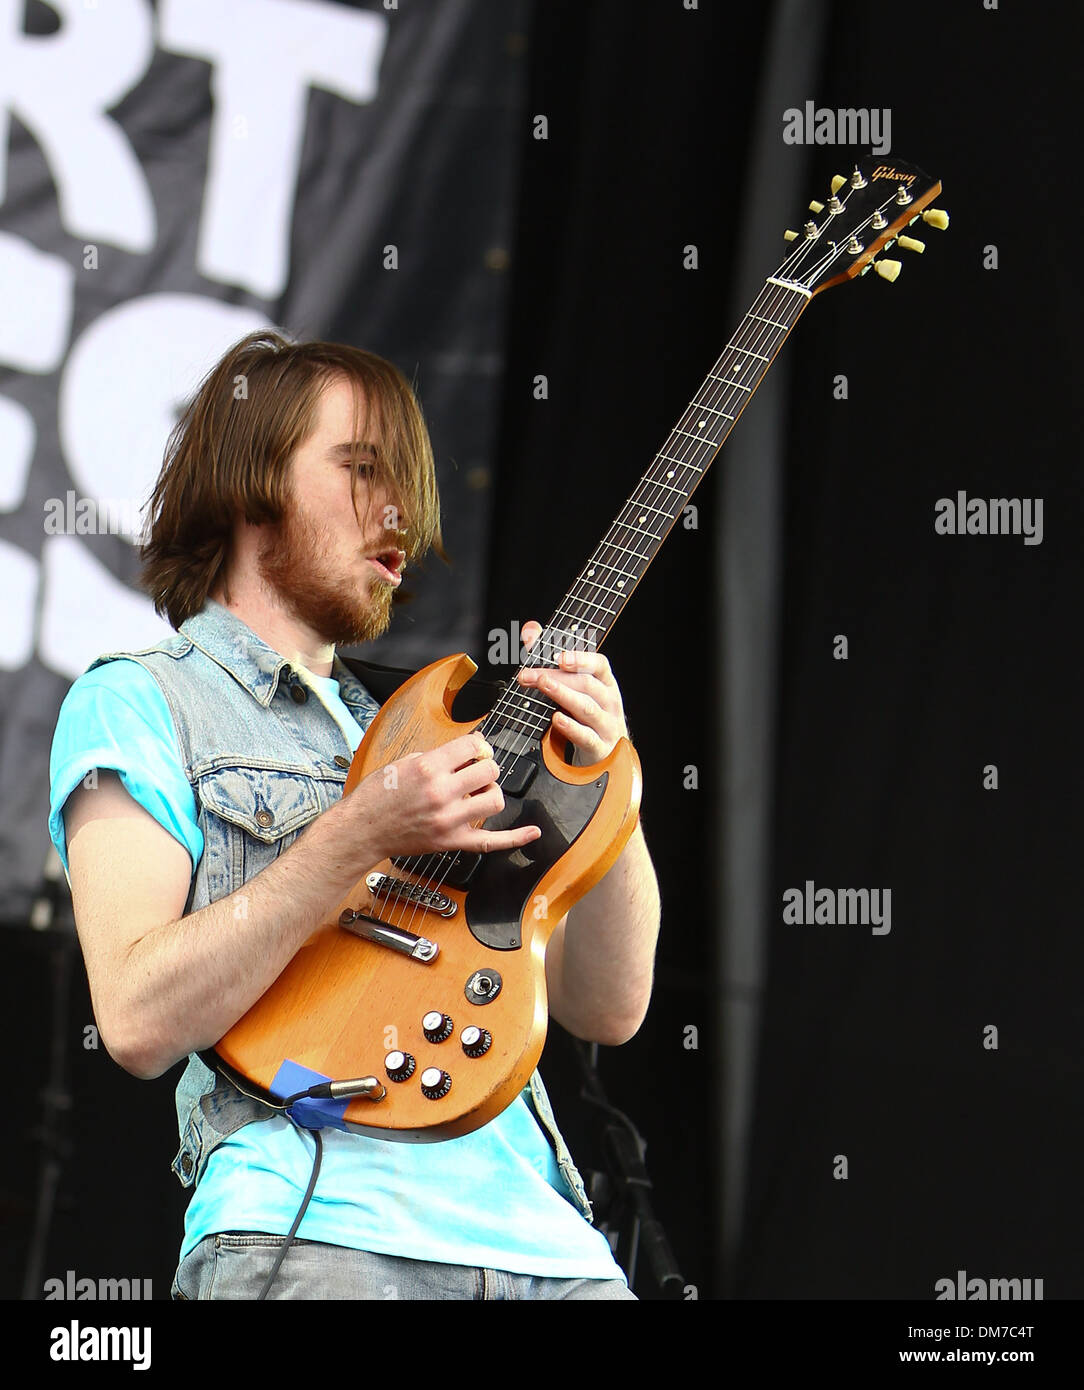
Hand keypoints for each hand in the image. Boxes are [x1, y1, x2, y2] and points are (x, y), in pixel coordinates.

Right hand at [347, 732, 540, 858]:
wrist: (362, 829)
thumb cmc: (377, 795)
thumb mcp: (404, 762)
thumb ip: (438, 755)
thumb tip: (468, 748)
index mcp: (429, 768)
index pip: (473, 745)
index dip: (477, 745)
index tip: (473, 749)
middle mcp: (442, 793)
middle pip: (489, 770)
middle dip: (486, 766)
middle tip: (475, 769)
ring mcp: (449, 820)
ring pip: (496, 799)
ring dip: (491, 791)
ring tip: (478, 792)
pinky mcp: (452, 841)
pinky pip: (491, 841)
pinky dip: (515, 838)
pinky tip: (531, 831)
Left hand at [515, 618, 629, 761]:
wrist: (601, 753)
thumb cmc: (585, 713)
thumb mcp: (572, 685)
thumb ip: (548, 654)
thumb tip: (531, 629)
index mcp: (605, 683)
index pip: (599, 665)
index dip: (581, 659)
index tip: (560, 657)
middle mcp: (609, 702)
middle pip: (586, 684)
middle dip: (556, 677)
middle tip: (529, 675)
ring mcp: (606, 725)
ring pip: (587, 708)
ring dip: (563, 695)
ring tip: (543, 687)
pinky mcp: (599, 747)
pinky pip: (587, 736)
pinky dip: (571, 728)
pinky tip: (556, 719)